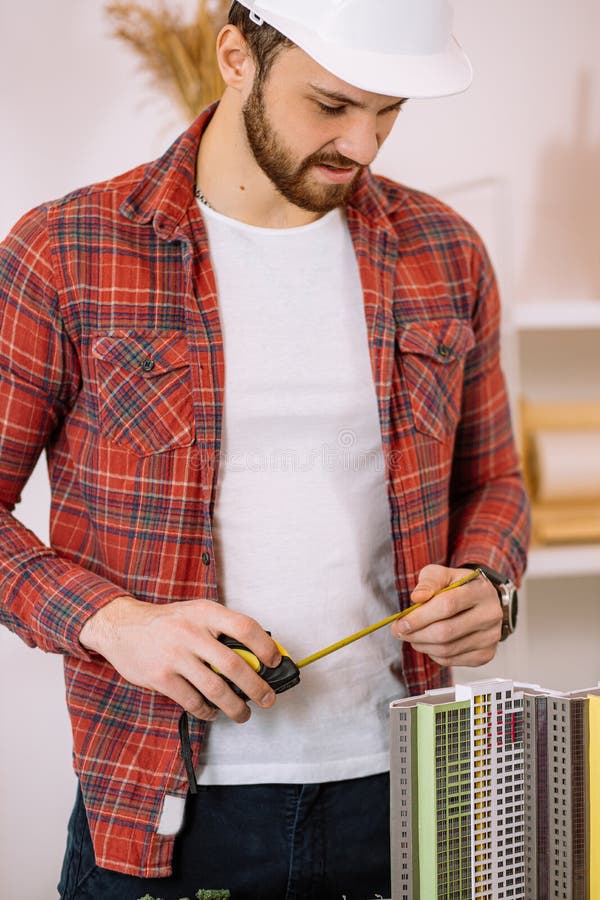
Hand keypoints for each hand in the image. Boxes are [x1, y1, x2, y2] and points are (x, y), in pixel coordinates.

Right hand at [79, 596, 281, 722]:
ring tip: (243, 713)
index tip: (274, 661)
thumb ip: (221, 629)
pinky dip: (207, 711)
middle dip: (257, 687)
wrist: (121, 626)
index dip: (265, 646)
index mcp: (205, 612)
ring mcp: (175, 655)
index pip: (244, 627)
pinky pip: (193, 701)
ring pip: (216, 689)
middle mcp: (191, 632)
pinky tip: (212, 712)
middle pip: (234, 665)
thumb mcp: (195, 613)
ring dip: (235, 707)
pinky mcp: (161, 677)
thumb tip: (255, 656)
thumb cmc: (166, 622)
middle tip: (267, 698)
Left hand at [391, 564, 501, 666]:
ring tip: (411, 636)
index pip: (447, 605)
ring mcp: (490, 637)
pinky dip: (433, 654)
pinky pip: (451, 660)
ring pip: (447, 649)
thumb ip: (428, 582)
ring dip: (421, 645)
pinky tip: (428, 643)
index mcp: (480, 591)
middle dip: (416, 634)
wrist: (482, 601)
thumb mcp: (442, 574)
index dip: (420, 616)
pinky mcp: (486, 654)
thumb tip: (417, 598)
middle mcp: (490, 615)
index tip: (400, 622)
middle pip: (446, 632)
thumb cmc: (458, 586)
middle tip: (399, 632)